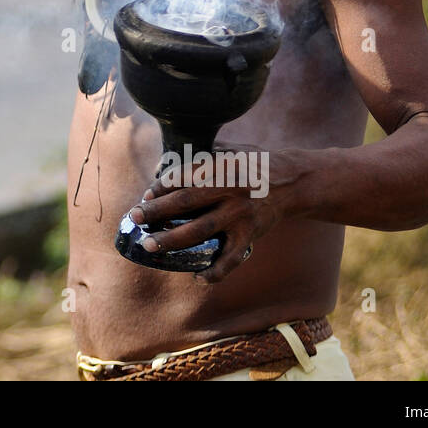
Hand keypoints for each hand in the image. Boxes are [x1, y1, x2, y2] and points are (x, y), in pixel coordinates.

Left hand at [126, 146, 295, 283]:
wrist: (294, 182)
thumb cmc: (252, 163)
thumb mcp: (228, 150)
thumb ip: (200, 157)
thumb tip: (164, 164)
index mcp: (221, 167)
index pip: (183, 177)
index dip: (161, 187)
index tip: (146, 195)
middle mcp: (229, 191)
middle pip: (186, 203)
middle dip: (156, 211)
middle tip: (133, 218)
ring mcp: (240, 216)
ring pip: (200, 231)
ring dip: (171, 240)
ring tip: (149, 245)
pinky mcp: (251, 235)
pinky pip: (231, 258)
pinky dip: (215, 271)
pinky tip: (198, 277)